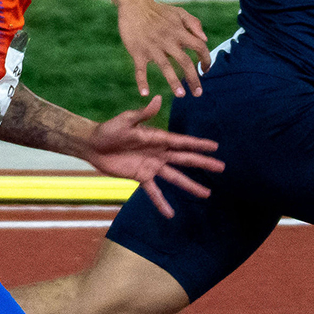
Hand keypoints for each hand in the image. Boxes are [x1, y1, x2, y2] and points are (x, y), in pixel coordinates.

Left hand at [84, 95, 224, 216]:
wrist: (92, 145)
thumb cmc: (108, 130)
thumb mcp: (125, 121)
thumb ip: (142, 114)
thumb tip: (157, 99)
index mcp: (157, 138)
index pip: (182, 142)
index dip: (199, 144)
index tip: (215, 147)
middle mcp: (158, 153)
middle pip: (185, 159)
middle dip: (203, 163)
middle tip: (221, 168)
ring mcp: (151, 166)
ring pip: (175, 177)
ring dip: (190, 185)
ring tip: (206, 194)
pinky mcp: (141, 177)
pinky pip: (154, 192)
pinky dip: (162, 202)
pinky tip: (170, 214)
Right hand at [118, 0, 210, 97]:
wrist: (134, 5)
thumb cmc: (158, 11)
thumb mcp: (179, 12)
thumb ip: (194, 23)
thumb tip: (205, 40)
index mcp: (179, 32)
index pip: (199, 46)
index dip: (206, 59)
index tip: (206, 70)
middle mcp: (168, 41)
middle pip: (185, 61)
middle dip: (193, 79)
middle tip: (198, 94)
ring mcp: (152, 47)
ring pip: (165, 67)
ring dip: (174, 82)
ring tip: (181, 95)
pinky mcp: (138, 52)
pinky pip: (140, 69)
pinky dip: (141, 81)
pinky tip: (144, 93)